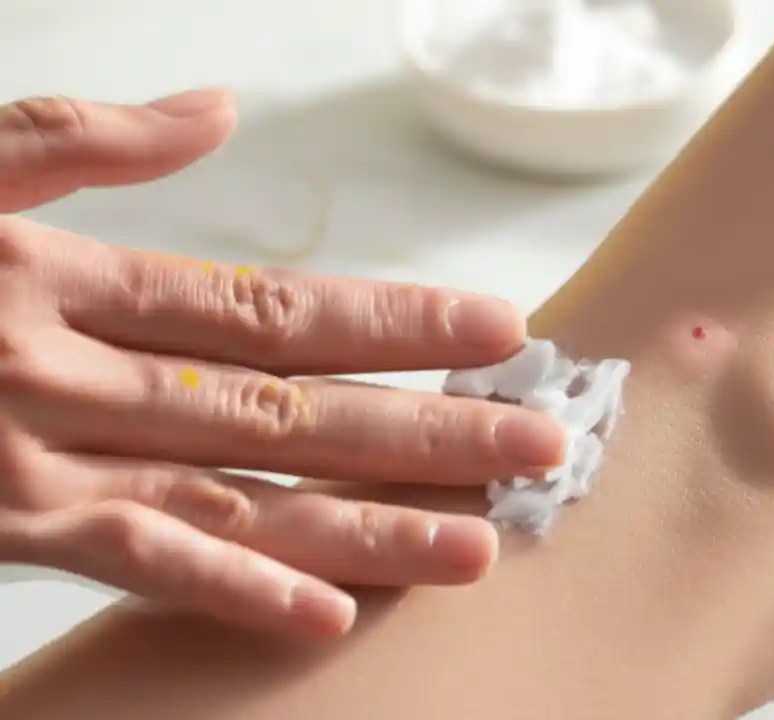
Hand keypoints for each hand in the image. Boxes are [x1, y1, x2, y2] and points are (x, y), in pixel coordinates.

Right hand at [0, 88, 564, 637]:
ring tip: (479, 546)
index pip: (275, 308)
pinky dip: (226, 589)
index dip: (395, 323)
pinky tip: (325, 617)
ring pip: (236, 496)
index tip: (503, 334)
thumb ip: (78, 135)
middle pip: (289, 409)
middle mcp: (74, 376)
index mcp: (73, 281)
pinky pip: (125, 566)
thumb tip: (216, 110)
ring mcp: (33, 463)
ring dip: (364, 525)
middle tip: (544, 446)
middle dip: (425, 429)